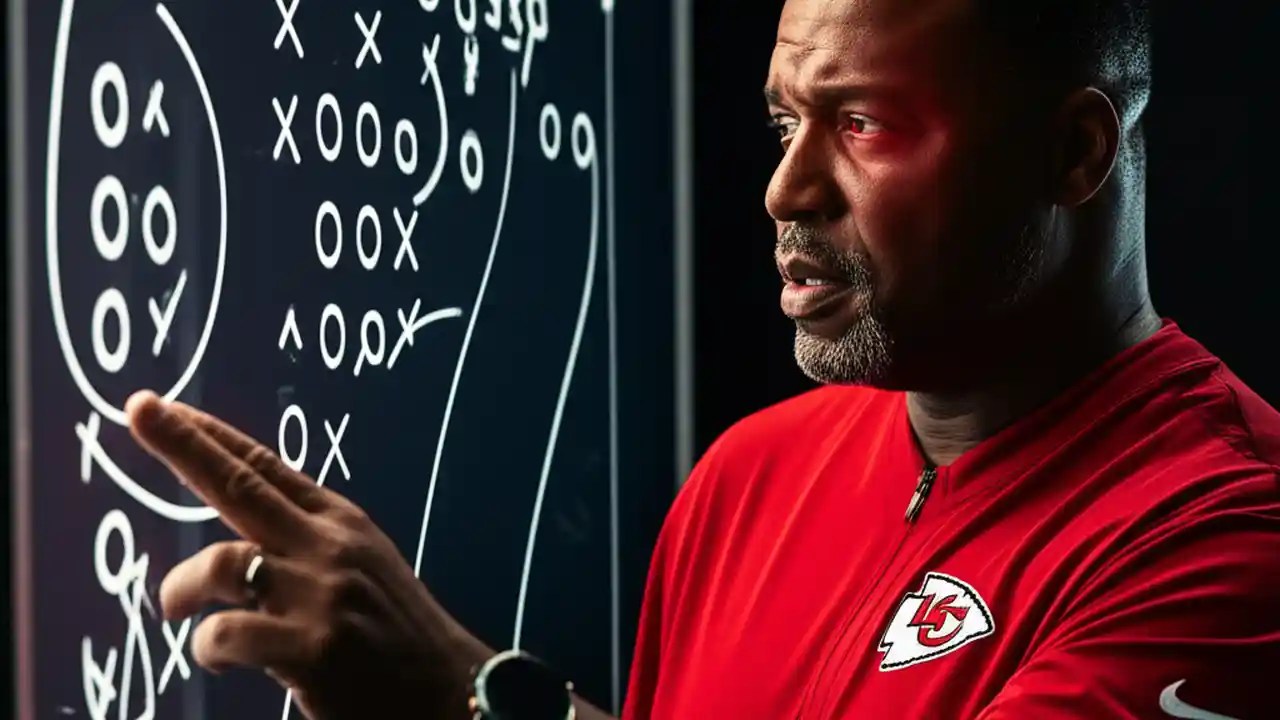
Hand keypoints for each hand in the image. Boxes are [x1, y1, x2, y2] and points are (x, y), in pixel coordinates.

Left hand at [125, 390, 492, 719]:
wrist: (450, 691)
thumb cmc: (399, 636)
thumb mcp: (365, 567)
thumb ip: (311, 543)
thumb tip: (247, 534)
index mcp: (342, 523)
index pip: (266, 466)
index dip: (212, 435)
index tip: (166, 407)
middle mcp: (329, 547)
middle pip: (241, 484)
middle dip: (183, 444)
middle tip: (139, 410)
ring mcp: (320, 595)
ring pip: (219, 563)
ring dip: (180, 588)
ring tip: (174, 608)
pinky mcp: (311, 649)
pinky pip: (225, 634)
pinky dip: (207, 646)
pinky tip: (218, 658)